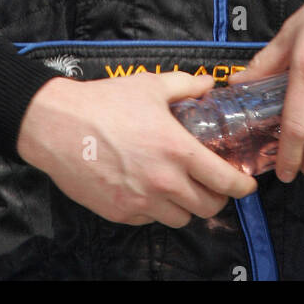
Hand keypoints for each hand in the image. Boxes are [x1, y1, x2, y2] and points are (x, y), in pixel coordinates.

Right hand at [16, 69, 257, 227]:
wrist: (58, 125)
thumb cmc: (103, 103)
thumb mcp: (150, 85)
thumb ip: (186, 85)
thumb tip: (208, 84)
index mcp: (178, 150)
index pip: (225, 181)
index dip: (242, 185)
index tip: (246, 184)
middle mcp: (164, 182)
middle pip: (208, 208)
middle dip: (216, 197)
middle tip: (211, 184)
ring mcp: (142, 201)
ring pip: (181, 218)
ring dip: (186, 206)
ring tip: (179, 187)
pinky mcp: (121, 212)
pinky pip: (150, 219)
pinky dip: (156, 209)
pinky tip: (148, 189)